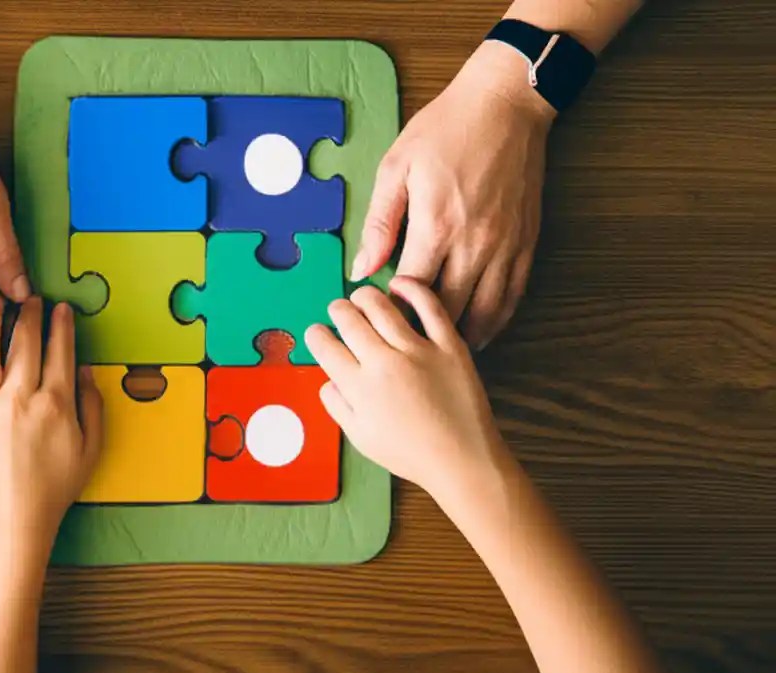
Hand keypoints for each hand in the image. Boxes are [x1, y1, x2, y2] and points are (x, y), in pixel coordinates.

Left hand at [0, 297, 102, 539]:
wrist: (13, 518)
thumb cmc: (54, 488)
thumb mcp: (91, 449)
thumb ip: (93, 406)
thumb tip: (86, 370)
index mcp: (56, 402)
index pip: (60, 350)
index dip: (62, 324)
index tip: (62, 308)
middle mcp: (20, 396)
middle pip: (24, 340)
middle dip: (29, 312)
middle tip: (30, 296)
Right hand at [305, 277, 511, 504]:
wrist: (461, 459)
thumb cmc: (409, 454)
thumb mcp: (360, 438)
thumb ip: (337, 406)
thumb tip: (328, 380)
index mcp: (358, 386)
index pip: (325, 346)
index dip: (316, 335)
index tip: (318, 333)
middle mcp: (383, 362)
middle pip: (349, 320)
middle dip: (337, 310)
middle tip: (338, 309)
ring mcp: (417, 350)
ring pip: (382, 307)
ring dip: (364, 296)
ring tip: (361, 295)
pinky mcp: (449, 344)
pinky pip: (430, 307)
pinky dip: (412, 290)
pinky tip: (400, 284)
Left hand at [354, 42, 555, 349]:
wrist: (506, 104)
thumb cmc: (446, 129)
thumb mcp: (396, 168)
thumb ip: (379, 223)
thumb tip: (360, 270)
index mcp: (437, 227)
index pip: (408, 293)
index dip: (389, 314)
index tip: (373, 324)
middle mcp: (475, 244)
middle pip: (446, 313)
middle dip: (422, 335)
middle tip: (401, 347)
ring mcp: (506, 247)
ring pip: (485, 315)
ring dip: (459, 338)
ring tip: (436, 352)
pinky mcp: (527, 244)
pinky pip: (512, 299)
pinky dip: (494, 322)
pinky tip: (477, 334)